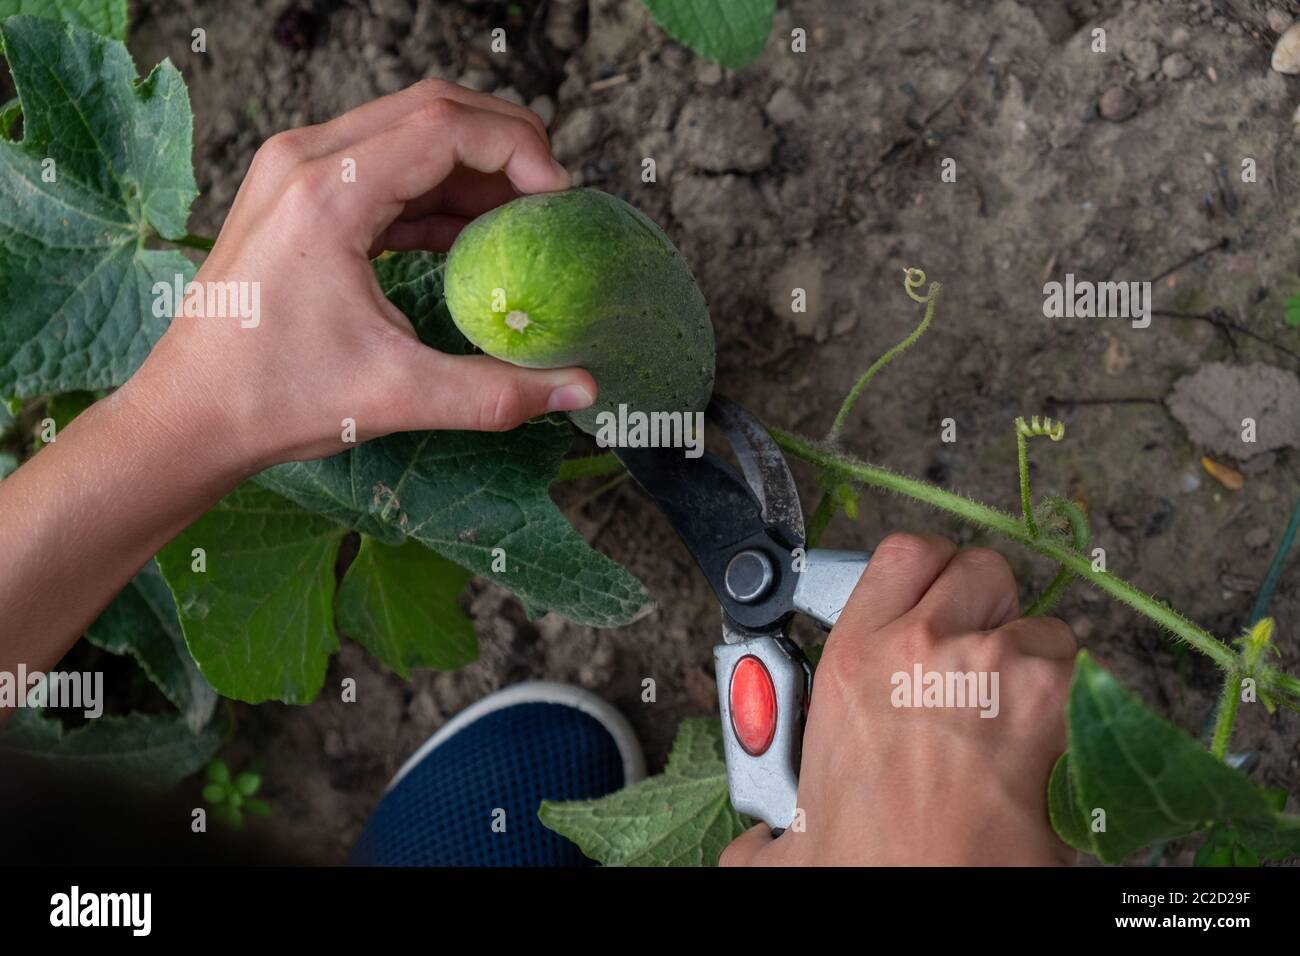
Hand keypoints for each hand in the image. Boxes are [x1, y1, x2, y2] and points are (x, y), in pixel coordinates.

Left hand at [0, 83, 595, 664]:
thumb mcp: (398, 397)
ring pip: (407, 131)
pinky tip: (470, 236)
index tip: (558, 199)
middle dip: (504, 143)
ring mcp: (295, 171)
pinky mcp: (296, 195)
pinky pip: (382, 167)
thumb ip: (498, 392)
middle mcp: (306, 160)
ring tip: (519, 221)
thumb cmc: (274, 399)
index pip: (445, 125)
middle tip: (549, 197)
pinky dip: (433, 190)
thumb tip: (581, 390)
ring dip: (470, 166)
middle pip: (430, 108)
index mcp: (328, 192)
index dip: (518, 150)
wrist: (189, 416)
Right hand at [722, 533, 1076, 865]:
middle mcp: (920, 645)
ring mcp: (989, 664)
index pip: (904, 554)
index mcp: (853, 658)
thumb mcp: (792, 821)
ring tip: (1018, 720)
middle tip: (981, 660)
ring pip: (1040, 623)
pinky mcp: (1050, 702)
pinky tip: (1052, 745)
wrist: (924, 898)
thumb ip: (776, 806)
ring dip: (1036, 662)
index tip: (937, 600)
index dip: (930, 573)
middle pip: (980, 569)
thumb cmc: (870, 864)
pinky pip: (1082, 672)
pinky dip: (1077, 704)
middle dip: (988, 608)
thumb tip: (761, 839)